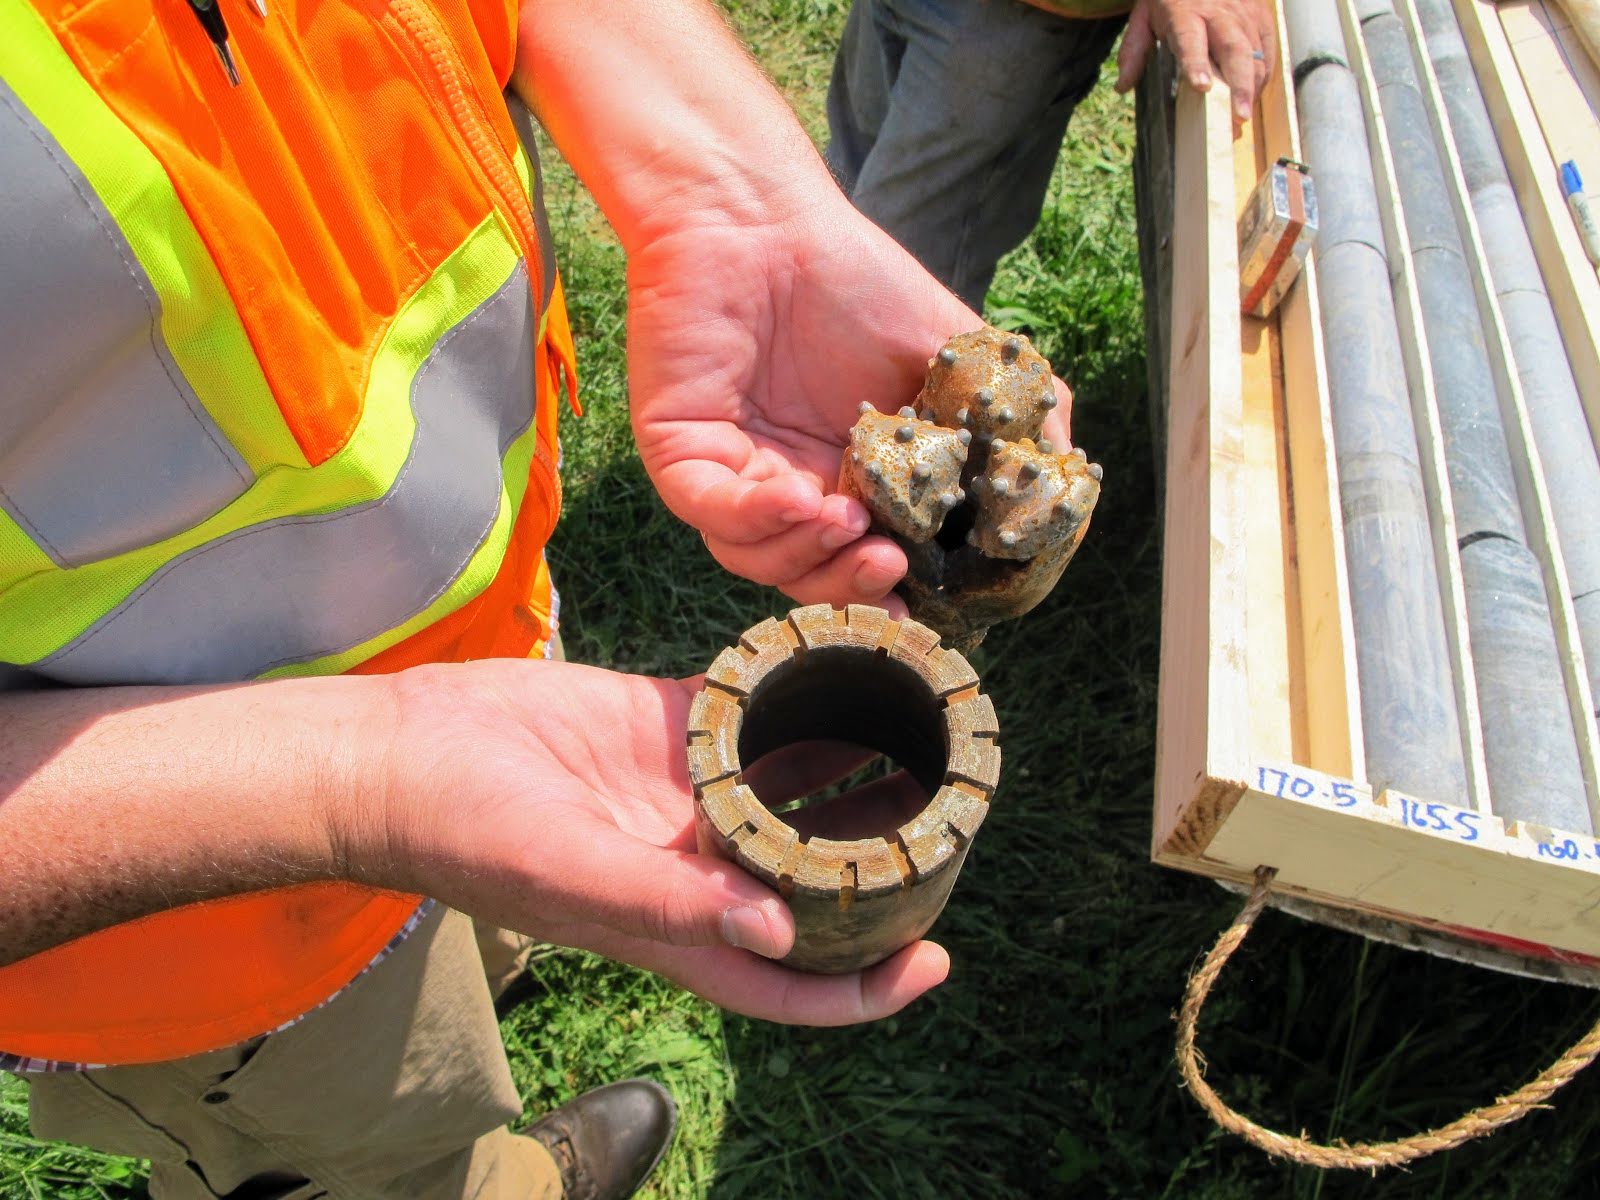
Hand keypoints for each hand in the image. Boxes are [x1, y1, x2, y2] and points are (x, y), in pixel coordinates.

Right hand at [362, 658, 949, 1023]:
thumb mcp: (571, 872)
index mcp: (680, 923)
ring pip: (791, 788)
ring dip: (849, 774)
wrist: (404, 751)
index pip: (790, 976)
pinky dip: (794, 694)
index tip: (933, 960)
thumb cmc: (469, 831)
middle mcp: (696, 862)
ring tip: (923, 746)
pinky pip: (748, 711)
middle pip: (811, 878)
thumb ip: (669, 902)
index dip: (864, 985)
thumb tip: (779, 929)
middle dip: (878, 867)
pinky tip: (845, 666)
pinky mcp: (666, 724)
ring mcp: (684, 791)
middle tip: (951, 828)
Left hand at [625, 195, 1073, 605]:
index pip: (870, 559)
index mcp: (850, 478)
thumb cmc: (855, 280)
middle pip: (813, 575)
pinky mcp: (681, 452)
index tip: (935, 598)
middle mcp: (789, 487)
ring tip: (851, 524)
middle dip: (853, 585)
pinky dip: (756, 520)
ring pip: (760, 558)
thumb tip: (1063, 492)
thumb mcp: (958, 355)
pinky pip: (712, 512)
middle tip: (892, 569)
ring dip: (808, 557)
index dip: (899, 588)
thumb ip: (1010, 421)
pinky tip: (799, 500)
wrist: (762, 217)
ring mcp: (733, 474)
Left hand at [1115, 0, 1276, 122]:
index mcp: (1186, 13)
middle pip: (1235, 50)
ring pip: (1255, 54)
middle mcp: (1219, 14)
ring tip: (1244, 117)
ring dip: (1252, 87)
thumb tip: (1122, 86)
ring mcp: (1244, 15)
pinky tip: (1253, 96)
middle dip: (1239, 85)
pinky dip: (1263, 75)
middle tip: (1238, 116)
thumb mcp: (1144, 14)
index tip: (1202, 87)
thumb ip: (1134, 49)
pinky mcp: (1260, 17)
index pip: (1191, 40)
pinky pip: (1267, 50)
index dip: (1197, 64)